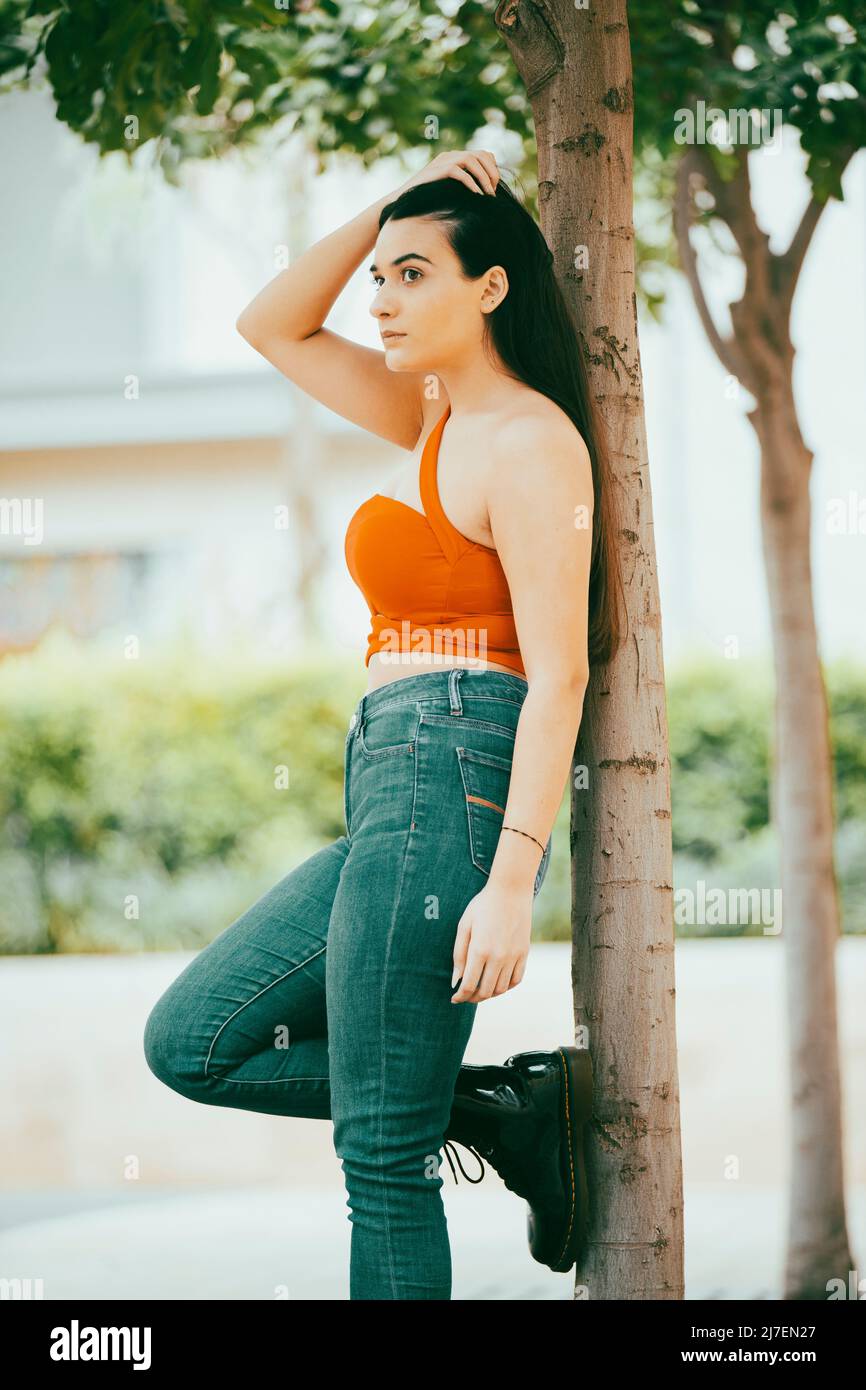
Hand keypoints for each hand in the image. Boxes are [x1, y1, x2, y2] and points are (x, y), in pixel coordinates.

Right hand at [396, 149, 500, 199]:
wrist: (402, 202)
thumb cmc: (427, 201)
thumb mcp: (451, 191)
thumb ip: (466, 186)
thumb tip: (488, 194)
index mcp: (454, 158)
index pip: (482, 153)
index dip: (492, 168)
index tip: (495, 187)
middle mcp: (449, 155)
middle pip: (480, 154)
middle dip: (491, 172)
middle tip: (494, 191)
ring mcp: (442, 161)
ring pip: (471, 160)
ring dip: (483, 177)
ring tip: (488, 194)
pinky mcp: (437, 170)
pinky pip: (459, 172)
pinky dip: (471, 183)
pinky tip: (477, 195)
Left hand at [450, 879, 531, 1002]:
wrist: (510, 891)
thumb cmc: (482, 906)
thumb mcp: (464, 926)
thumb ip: (459, 955)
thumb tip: (456, 981)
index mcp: (479, 950)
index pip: (469, 985)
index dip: (460, 996)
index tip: (454, 998)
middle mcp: (498, 957)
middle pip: (485, 991)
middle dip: (472, 998)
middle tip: (465, 996)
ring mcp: (513, 956)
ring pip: (501, 989)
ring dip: (489, 994)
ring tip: (480, 989)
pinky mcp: (524, 953)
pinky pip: (516, 980)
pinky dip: (506, 987)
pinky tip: (497, 982)